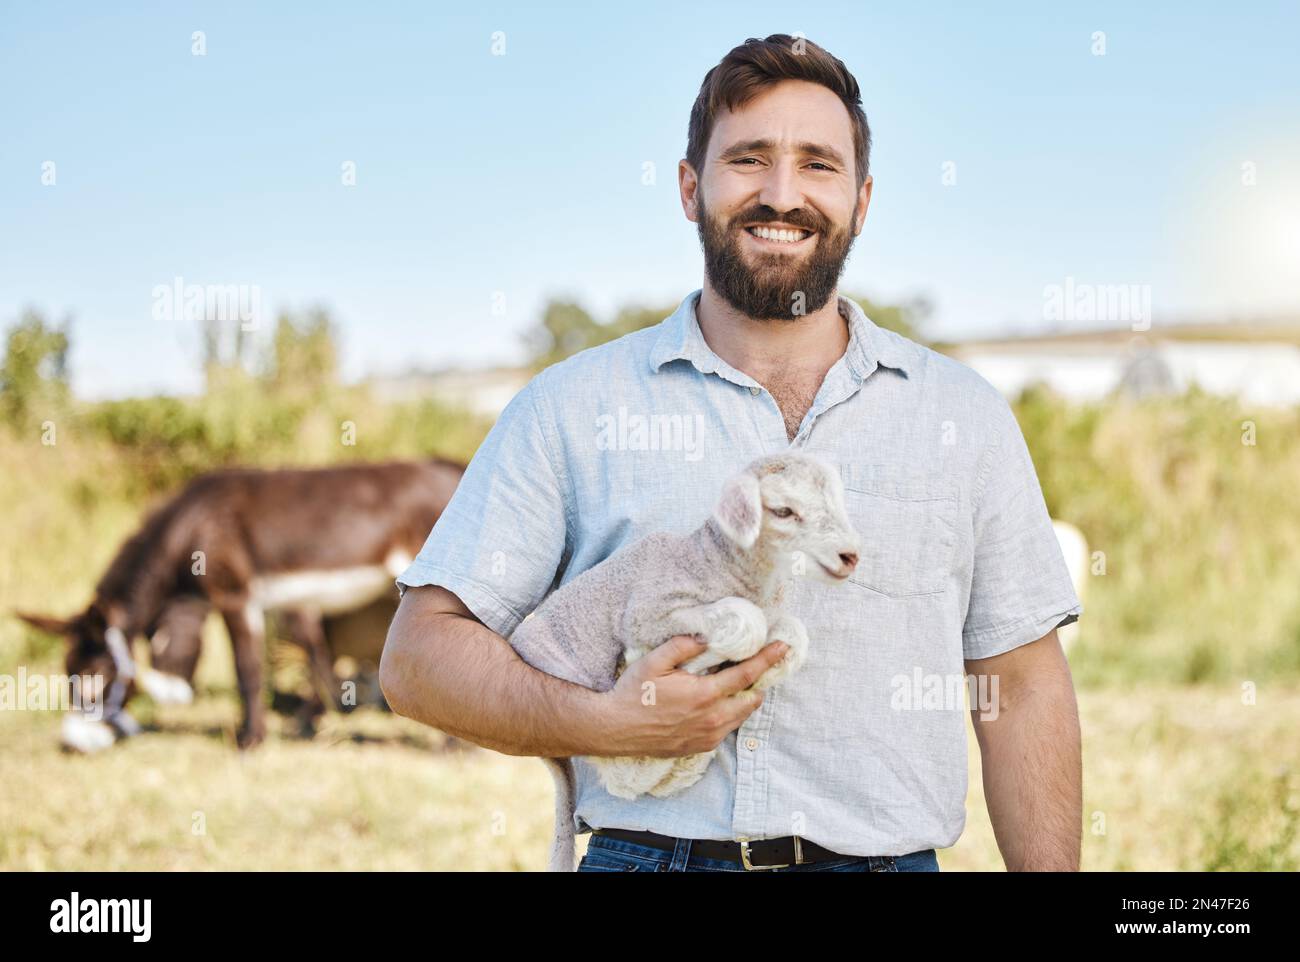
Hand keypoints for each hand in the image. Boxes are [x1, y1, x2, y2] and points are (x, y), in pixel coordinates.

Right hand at [596, 634, 788, 757]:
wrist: (616, 729)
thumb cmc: (633, 693)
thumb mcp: (654, 662)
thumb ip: (683, 646)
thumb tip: (707, 636)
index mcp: (703, 695)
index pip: (746, 675)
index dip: (767, 660)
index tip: (783, 648)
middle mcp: (712, 718)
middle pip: (752, 698)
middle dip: (761, 681)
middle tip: (764, 664)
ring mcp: (708, 736)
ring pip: (742, 716)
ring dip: (747, 698)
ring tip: (742, 682)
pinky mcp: (701, 747)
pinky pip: (727, 729)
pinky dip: (732, 714)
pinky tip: (720, 702)